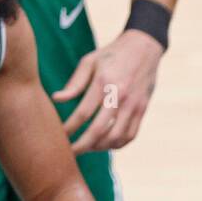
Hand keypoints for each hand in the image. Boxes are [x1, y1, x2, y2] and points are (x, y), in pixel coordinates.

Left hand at [55, 29, 162, 153]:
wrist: (144, 47)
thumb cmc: (111, 55)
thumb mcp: (89, 62)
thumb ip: (74, 83)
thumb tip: (57, 100)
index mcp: (104, 83)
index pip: (83, 113)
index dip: (69, 128)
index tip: (59, 136)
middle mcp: (120, 96)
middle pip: (98, 130)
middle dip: (81, 146)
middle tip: (69, 153)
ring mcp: (133, 105)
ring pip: (115, 137)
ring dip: (99, 147)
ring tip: (87, 148)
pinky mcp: (142, 110)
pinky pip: (130, 135)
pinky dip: (116, 144)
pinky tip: (105, 144)